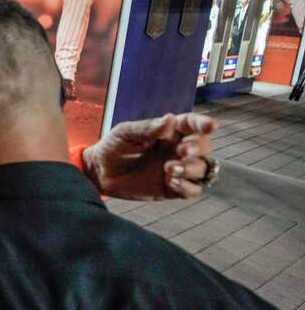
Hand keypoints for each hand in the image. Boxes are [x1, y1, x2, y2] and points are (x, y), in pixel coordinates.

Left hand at [82, 113, 216, 200]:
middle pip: (204, 146)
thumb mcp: (125, 133)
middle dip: (198, 148)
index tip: (210, 126)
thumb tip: (170, 119)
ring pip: (202, 169)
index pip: (192, 125)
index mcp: (169, 132)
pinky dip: (188, 186)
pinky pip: (193, 190)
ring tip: (168, 168)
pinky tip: (170, 181)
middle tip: (182, 151)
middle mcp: (177, 149)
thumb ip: (147, 128)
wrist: (99, 173)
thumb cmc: (112, 147)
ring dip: (192, 168)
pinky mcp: (172, 189)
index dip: (203, 124)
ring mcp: (177, 169)